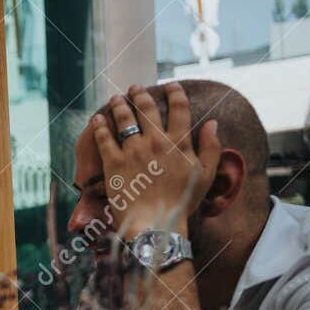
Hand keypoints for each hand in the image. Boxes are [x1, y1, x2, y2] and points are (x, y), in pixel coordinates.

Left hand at [91, 83, 221, 237]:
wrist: (156, 224)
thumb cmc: (182, 203)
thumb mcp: (205, 175)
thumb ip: (211, 147)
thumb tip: (212, 123)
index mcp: (179, 143)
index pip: (179, 109)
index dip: (175, 93)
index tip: (171, 85)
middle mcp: (156, 142)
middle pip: (147, 109)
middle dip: (140, 94)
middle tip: (135, 87)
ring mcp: (133, 151)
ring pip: (124, 119)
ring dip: (119, 104)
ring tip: (116, 97)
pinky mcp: (113, 164)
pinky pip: (104, 139)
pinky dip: (99, 126)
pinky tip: (97, 118)